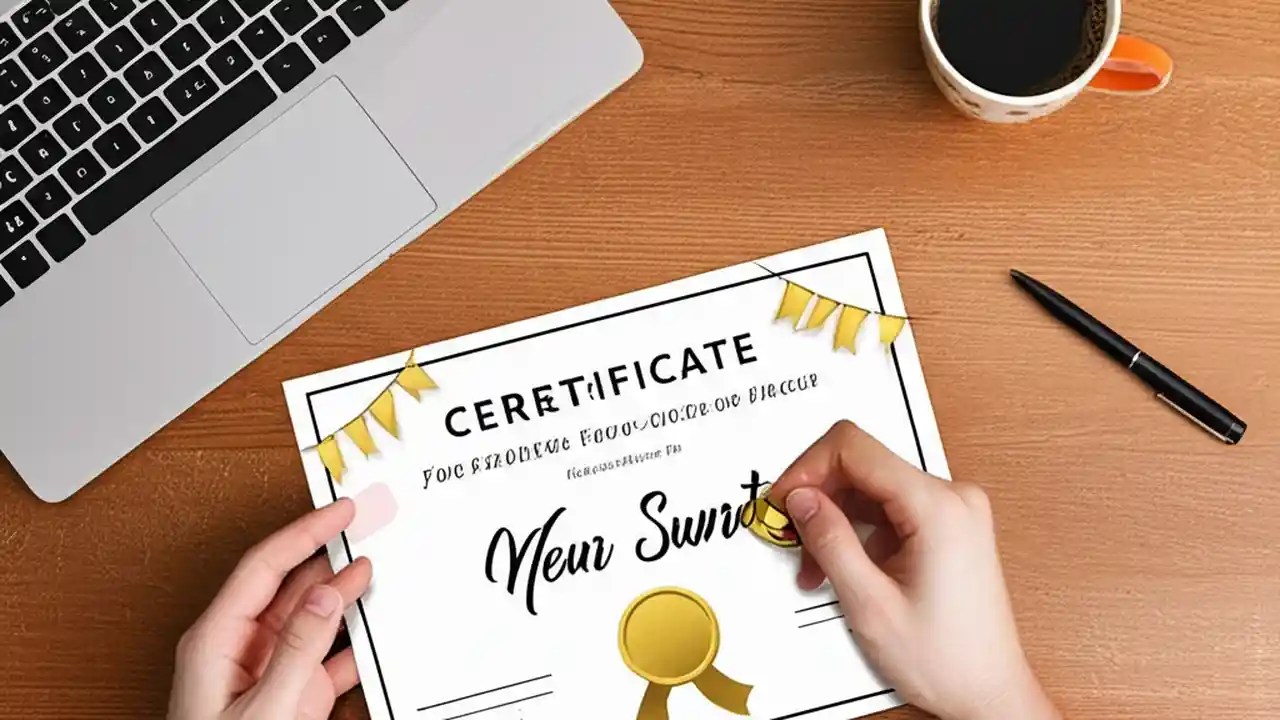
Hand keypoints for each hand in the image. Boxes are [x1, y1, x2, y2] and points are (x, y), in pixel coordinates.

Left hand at [168, 500, 372, 719]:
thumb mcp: (264, 708)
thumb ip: (297, 649)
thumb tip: (326, 593)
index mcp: (216, 640)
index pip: (265, 566)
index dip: (304, 531)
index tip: (340, 511)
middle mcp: (240, 648)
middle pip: (288, 584)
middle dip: (327, 553)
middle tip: (365, 526)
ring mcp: (265, 672)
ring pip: (309, 616)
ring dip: (342, 593)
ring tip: (375, 567)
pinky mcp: (289, 696)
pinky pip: (324, 656)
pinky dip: (350, 641)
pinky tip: (372, 628)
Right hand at [771, 421, 1059, 719]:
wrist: (989, 693)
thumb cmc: (948, 660)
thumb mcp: (870, 603)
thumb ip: (830, 541)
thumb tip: (799, 498)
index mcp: (939, 507)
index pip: (855, 448)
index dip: (807, 468)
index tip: (783, 500)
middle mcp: (952, 498)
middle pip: (861, 465)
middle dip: (817, 497)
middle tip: (788, 533)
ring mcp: (952, 511)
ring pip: (869, 488)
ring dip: (833, 519)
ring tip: (814, 565)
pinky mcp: (946, 525)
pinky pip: (887, 508)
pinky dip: (855, 531)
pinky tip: (839, 564)